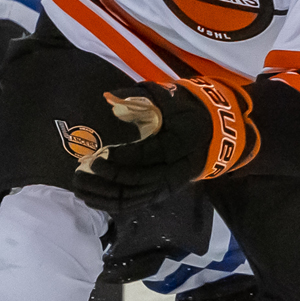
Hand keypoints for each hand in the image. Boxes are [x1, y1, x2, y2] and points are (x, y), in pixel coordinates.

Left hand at [70, 77, 255, 211]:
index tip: (97, 154)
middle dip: (106, 178)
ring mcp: (169, 185)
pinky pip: (135, 204)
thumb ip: (141, 96)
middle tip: (81, 170)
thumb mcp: (173, 98)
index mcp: (178, 145)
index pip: (145, 156)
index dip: (120, 158)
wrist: (219, 135)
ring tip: (80, 186)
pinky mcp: (163, 193)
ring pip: (134, 198)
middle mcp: (174, 171)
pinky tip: (92, 199)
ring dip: (104, 195)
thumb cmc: (191, 112)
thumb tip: (109, 96)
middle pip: (136, 181)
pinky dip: (112, 204)